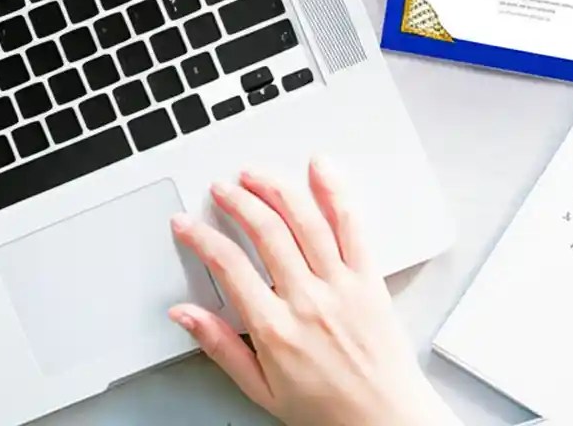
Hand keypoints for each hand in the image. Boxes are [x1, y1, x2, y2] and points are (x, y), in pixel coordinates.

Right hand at [169, 162, 458, 425]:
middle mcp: (309, 302)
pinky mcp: (370, 281)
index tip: (185, 224)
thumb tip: (184, 315)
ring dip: (276, 189)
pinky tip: (320, 171)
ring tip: (254, 174)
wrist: (387, 423)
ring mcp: (342, 287)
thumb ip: (220, 346)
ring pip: (305, 221)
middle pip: (266, 232)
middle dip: (237, 201)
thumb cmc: (328, 411)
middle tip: (220, 188)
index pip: (228, 266)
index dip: (200, 237)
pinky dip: (336, 194)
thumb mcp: (260, 388)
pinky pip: (353, 228)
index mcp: (276, 330)